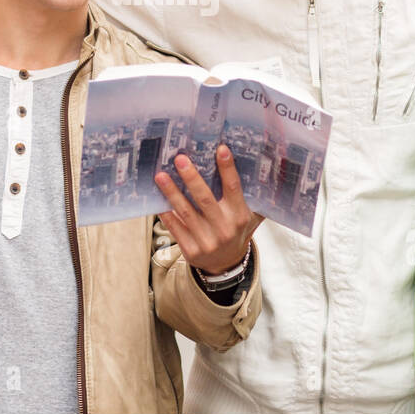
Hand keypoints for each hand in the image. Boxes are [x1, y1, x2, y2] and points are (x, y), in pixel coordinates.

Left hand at [154, 144, 263, 274]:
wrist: (226, 265)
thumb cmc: (236, 231)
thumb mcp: (251, 216)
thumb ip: (253, 196)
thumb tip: (258, 166)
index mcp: (239, 216)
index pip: (233, 188)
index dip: (227, 168)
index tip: (220, 149)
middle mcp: (224, 228)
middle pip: (205, 199)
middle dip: (192, 178)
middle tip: (180, 159)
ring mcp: (207, 241)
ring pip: (186, 212)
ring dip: (172, 192)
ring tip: (161, 175)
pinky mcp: (191, 250)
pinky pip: (175, 228)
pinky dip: (166, 213)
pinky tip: (157, 199)